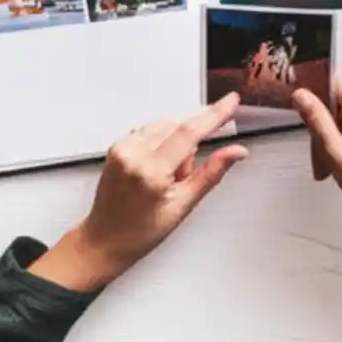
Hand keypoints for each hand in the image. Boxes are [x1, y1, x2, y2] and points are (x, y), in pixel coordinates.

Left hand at [29, 93, 248, 291]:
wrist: (104, 241)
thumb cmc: (141, 231)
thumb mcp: (184, 205)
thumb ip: (212, 172)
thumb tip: (237, 151)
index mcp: (151, 172)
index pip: (189, 132)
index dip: (214, 114)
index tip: (231, 101)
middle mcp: (132, 154)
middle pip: (178, 124)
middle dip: (193, 139)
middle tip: (186, 173)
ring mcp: (121, 148)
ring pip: (164, 125)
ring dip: (178, 140)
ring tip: (171, 175)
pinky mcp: (116, 146)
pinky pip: (150, 130)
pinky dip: (163, 141)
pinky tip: (159, 166)